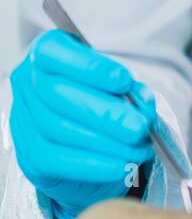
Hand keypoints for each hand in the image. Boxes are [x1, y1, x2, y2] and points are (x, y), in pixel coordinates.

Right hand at [9, 30, 156, 218]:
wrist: (86, 145)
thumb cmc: (101, 102)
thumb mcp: (117, 84)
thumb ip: (130, 89)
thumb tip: (141, 104)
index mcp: (46, 53)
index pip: (53, 52)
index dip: (89, 66)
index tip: (124, 80)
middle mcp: (27, 84)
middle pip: (57, 95)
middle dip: (104, 113)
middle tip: (140, 126)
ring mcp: (23, 121)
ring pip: (59, 129)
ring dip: (106, 142)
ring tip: (139, 149)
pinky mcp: (30, 156)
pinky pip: (60, 161)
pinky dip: (96, 165)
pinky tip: (123, 166)